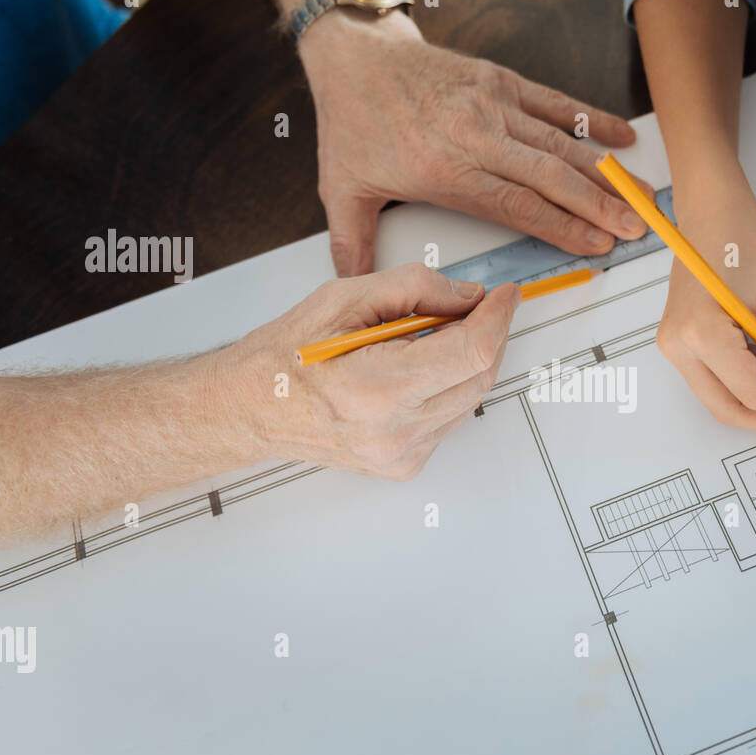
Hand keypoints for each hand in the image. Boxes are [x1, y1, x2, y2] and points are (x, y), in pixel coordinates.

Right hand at [223, 263, 519, 479]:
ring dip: (467, 361)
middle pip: (480, 376)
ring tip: (430, 337)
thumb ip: (414, 289)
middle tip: (473, 306)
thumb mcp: (344, 298)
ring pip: (470, 398)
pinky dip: (447, 387)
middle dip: (487, 334)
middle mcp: (395, 431)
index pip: (472, 352)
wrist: (251, 408)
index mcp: (379, 389)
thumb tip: (467, 295)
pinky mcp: (406, 465)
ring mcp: (403, 455)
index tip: (505, 295)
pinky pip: (450, 418)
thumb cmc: (286, 356)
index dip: (497, 317)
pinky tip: (415, 370)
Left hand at [297, 11, 650, 276]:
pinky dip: (593, 122)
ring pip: (561, 144)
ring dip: (606, 172)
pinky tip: (622, 140)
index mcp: (447, 169)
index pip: (518, 207)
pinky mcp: (502, 82)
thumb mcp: (343, 190)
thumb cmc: (355, 120)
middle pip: (551, 178)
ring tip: (639, 196)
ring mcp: (494, 105)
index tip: (595, 244)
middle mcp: (477, 136)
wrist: (356, 56)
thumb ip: (353, 246)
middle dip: (599, 205)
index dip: (562, 227)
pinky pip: (557, 104)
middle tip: (634, 228)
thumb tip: (354, 287)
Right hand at [657, 172, 755, 432]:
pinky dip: (750, 387)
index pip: (754, 393)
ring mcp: (675, 349)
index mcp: (701, 333)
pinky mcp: (681, 345)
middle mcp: (679, 347)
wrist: (712, 212)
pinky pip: (717, 383)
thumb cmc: (743, 238)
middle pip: (730, 411)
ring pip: (722, 402)